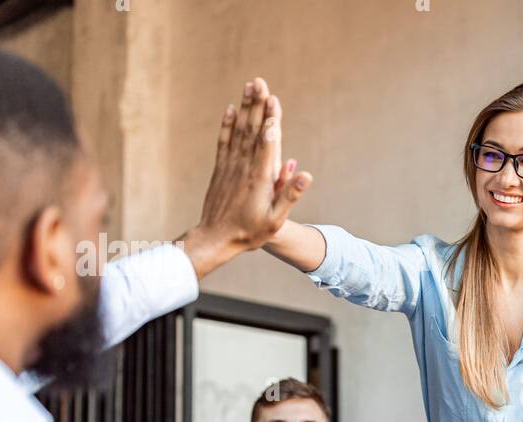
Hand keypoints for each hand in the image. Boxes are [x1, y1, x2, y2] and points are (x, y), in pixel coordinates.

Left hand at [180, 78, 312, 278]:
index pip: (267, 144)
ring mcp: (230, 166)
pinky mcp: (221, 169)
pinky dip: (227, 124)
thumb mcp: (276, 220)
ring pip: (239, 131)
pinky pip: (224, 141)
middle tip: (261, 82)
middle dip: (258, 105)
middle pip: (252, 130)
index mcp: (259, 179)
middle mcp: (244, 167)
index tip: (273, 101)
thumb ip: (290, 196)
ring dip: (245, 107)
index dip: (271, 121)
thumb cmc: (249, 232)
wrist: (215, 239)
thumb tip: (307, 175)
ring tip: (250, 86)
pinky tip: (230, 109)